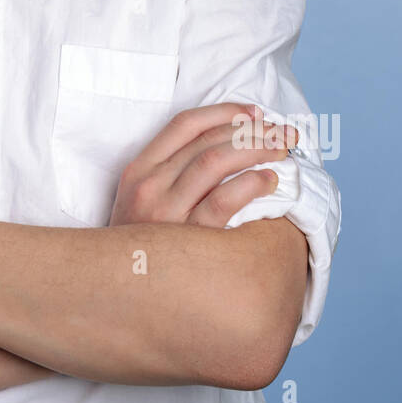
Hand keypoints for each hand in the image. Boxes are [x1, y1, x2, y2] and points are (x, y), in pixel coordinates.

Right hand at [109, 103, 295, 228]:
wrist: (118, 290)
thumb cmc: (139, 246)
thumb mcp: (138, 202)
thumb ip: (168, 174)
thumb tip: (223, 146)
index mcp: (139, 169)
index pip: (185, 124)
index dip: (225, 112)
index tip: (254, 113)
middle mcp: (150, 185)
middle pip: (207, 141)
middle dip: (252, 130)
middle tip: (283, 133)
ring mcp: (166, 211)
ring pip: (216, 161)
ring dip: (256, 149)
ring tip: (281, 152)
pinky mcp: (186, 238)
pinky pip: (224, 201)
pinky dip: (250, 183)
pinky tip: (270, 181)